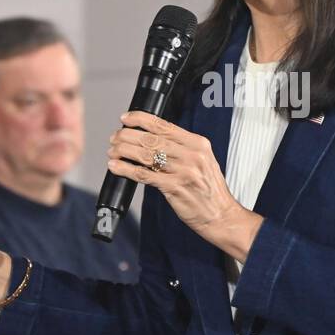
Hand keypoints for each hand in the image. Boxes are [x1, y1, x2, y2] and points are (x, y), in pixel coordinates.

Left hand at [108, 111, 263, 261]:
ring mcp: (183, 171)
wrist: (222, 216)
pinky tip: (116, 167)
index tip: (125, 118)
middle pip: (151, 139)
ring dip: (123, 151)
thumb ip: (182, 149)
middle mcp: (192, 154)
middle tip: (114, 138)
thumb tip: (151, 139)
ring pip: (145, 155)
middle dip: (127, 136)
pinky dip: (126, 169)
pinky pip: (144, 175)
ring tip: (112, 151)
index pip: (164, 125)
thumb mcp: (202, 161)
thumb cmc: (210, 190)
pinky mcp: (174, 188)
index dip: (140, 119)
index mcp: (198, 144)